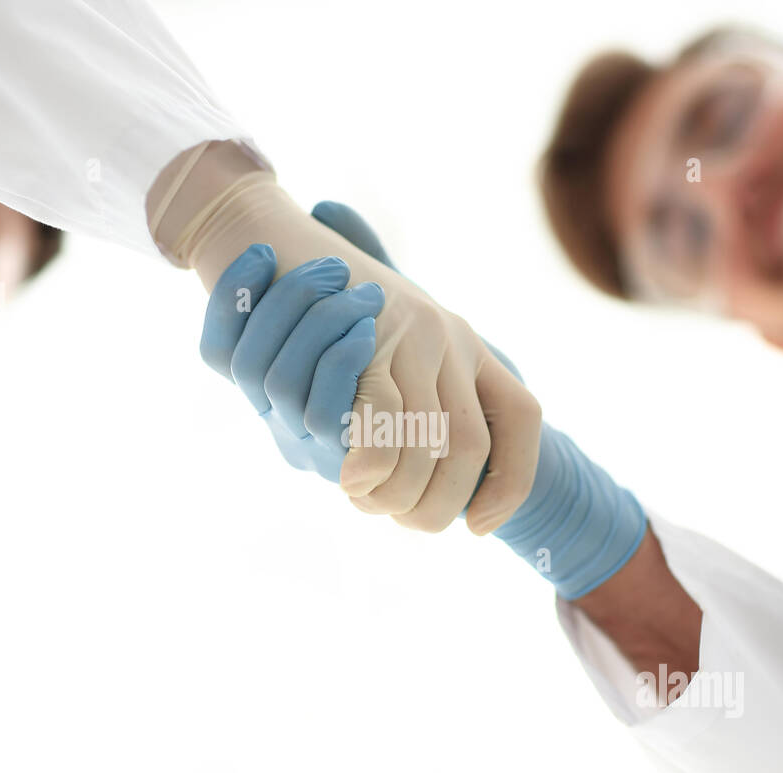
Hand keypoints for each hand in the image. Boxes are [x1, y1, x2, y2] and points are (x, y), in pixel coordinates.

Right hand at [203, 203, 646, 597]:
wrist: (263, 236)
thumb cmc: (310, 305)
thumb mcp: (362, 364)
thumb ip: (387, 407)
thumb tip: (380, 476)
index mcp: (462, 343)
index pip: (518, 413)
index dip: (511, 481)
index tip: (481, 526)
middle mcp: (449, 336)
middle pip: (470, 446)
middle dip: (435, 501)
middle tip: (393, 516)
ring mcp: (414, 332)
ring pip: (431, 442)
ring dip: (397, 490)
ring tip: (365, 500)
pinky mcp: (370, 338)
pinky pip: (383, 423)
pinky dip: (371, 464)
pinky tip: (351, 479)